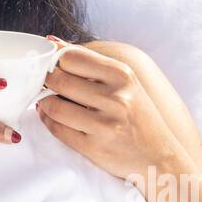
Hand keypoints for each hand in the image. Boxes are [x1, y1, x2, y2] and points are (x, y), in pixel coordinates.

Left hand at [35, 36, 201, 201]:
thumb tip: (53, 42)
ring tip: (46, 99)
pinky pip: (58, 129)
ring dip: (44, 102)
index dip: (53, 59)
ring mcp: (105, 125)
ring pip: (54, 106)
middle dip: (45, 80)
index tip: (47, 63)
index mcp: (122, 76)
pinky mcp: (95, 147)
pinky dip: (48, 121)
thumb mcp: (124, 83)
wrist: (159, 158)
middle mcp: (116, 98)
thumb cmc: (138, 117)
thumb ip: (89, 62)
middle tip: (42, 82)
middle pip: (59, 80)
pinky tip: (50, 116)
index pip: (72, 57)